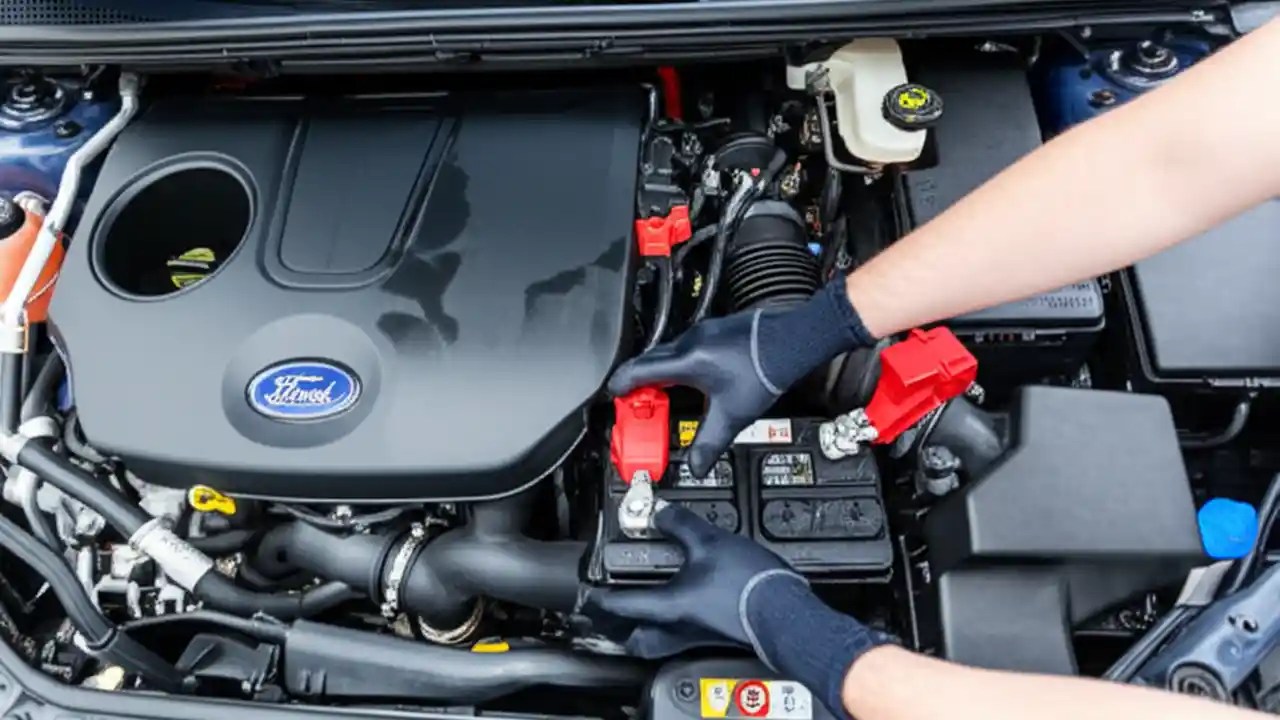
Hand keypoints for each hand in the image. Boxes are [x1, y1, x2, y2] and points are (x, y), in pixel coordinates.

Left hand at [582, 504, 805, 657]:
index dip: (597, 599)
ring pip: (656, 641)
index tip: (587, 594)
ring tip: (639, 610)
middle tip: (608, 611)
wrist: (786, 612)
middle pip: (634, 639)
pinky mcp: (715, 635)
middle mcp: (677, 627)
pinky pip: (680, 635)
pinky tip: (680, 606)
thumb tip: (663, 512)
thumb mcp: (709, 541)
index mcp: (667, 606)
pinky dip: (670, 622)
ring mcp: (697, 635)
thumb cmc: (749, 586)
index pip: (619, 607)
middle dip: (617, 627)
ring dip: (642, 627)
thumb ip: (680, 524)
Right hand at [610, 278, 874, 476]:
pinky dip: (675, 362)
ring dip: (657, 370)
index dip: (622, 385)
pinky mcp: (714, 330)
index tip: (614, 395)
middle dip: (637, 381)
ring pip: (667, 351)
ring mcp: (702, 333)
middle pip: (649, 360)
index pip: (639, 370)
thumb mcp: (733, 414)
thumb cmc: (764, 369)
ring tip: (658, 391)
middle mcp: (689, 342)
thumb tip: (697, 466)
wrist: (791, 340)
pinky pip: (683, 346)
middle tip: (634, 400)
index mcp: (686, 361)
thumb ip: (710, 442)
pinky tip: (687, 376)